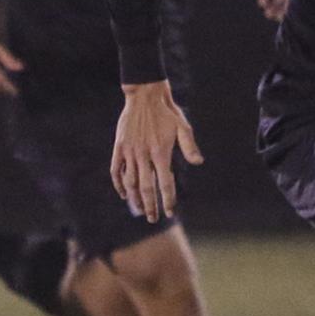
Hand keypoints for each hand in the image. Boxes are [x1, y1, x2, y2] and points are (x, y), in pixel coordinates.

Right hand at [111, 81, 201, 221]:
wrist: (145, 97)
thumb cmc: (168, 112)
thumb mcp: (183, 127)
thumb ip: (189, 146)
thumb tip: (198, 163)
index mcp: (161, 152)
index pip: (165, 183)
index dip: (167, 200)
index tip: (170, 212)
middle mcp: (144, 155)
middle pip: (146, 187)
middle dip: (150, 205)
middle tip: (152, 218)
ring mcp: (130, 152)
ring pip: (130, 181)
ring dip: (134, 198)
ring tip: (138, 209)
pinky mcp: (120, 147)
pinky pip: (116, 169)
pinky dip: (119, 184)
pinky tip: (124, 193)